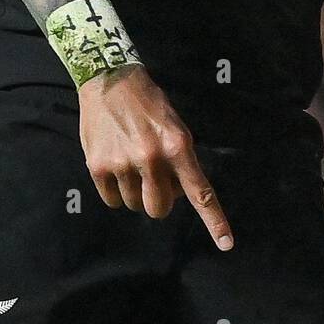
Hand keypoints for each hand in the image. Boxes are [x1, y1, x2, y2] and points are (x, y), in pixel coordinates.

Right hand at [78, 64, 233, 250]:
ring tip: (131, 163)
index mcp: (177, 146)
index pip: (200, 192)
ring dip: (135, 192)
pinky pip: (111, 200)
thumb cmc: (148, 103)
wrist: (109, 80)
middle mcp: (151, 158)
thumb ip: (180, 160)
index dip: (214, 221)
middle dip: (159, 201)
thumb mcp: (175, 125)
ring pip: (134, 205)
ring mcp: (122, 163)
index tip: (226, 244)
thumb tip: (178, 193)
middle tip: (154, 181)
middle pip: (159, 209)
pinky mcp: (98, 167)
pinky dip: (115, 190)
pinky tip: (115, 165)